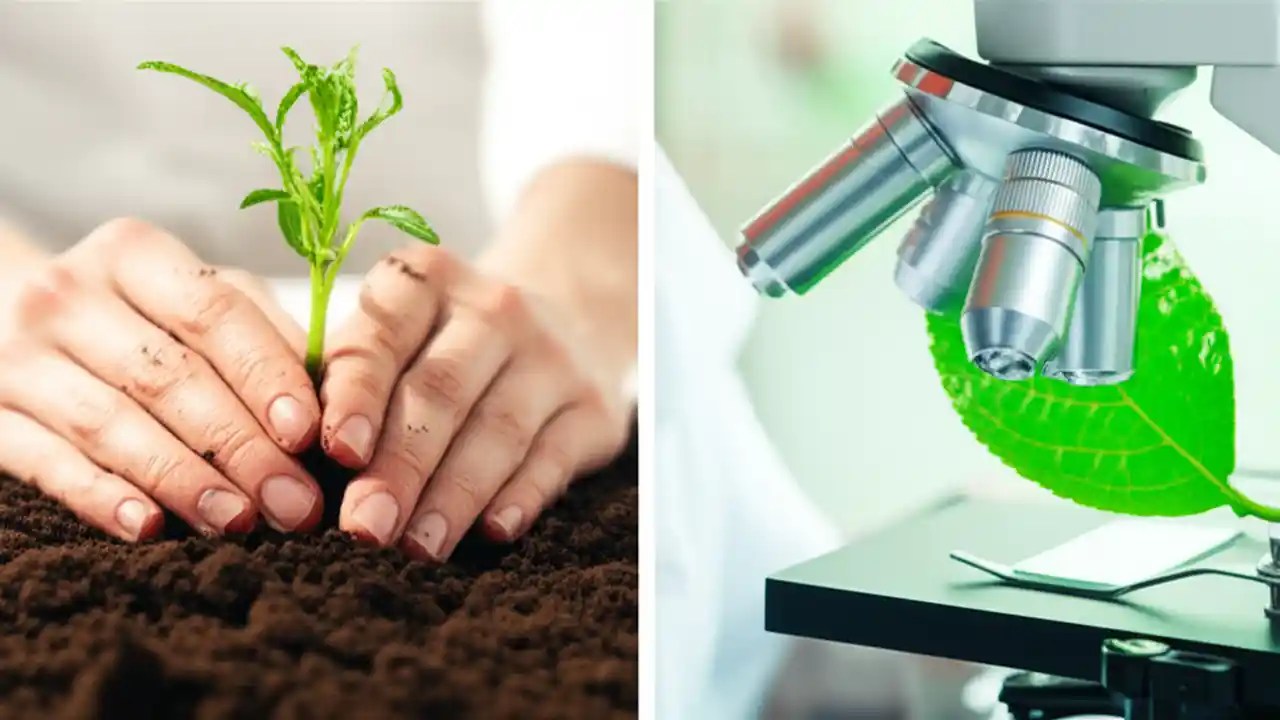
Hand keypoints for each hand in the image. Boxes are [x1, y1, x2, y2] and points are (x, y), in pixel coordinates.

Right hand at [0, 218, 322, 539]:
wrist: (1, 316)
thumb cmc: (140, 319)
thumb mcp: (198, 301)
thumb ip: (265, 337)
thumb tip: (337, 405)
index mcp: (134, 254)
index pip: (214, 314)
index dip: (265, 376)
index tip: (309, 434)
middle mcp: (68, 294)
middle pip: (170, 376)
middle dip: (242, 446)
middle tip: (296, 504)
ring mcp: (16, 355)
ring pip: (112, 423)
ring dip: (184, 479)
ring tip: (241, 522)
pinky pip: (46, 462)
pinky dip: (100, 497)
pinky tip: (149, 528)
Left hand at [319, 245, 631, 559]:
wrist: (570, 320)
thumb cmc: (449, 345)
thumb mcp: (401, 334)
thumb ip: (353, 382)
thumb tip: (298, 468)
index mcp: (427, 280)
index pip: (384, 337)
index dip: (358, 395)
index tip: (335, 452)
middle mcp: (496, 309)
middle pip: (440, 392)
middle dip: (399, 465)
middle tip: (365, 526)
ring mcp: (552, 356)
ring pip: (497, 431)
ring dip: (452, 496)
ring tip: (416, 547)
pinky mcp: (594, 407)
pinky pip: (554, 457)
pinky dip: (521, 497)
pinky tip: (491, 533)